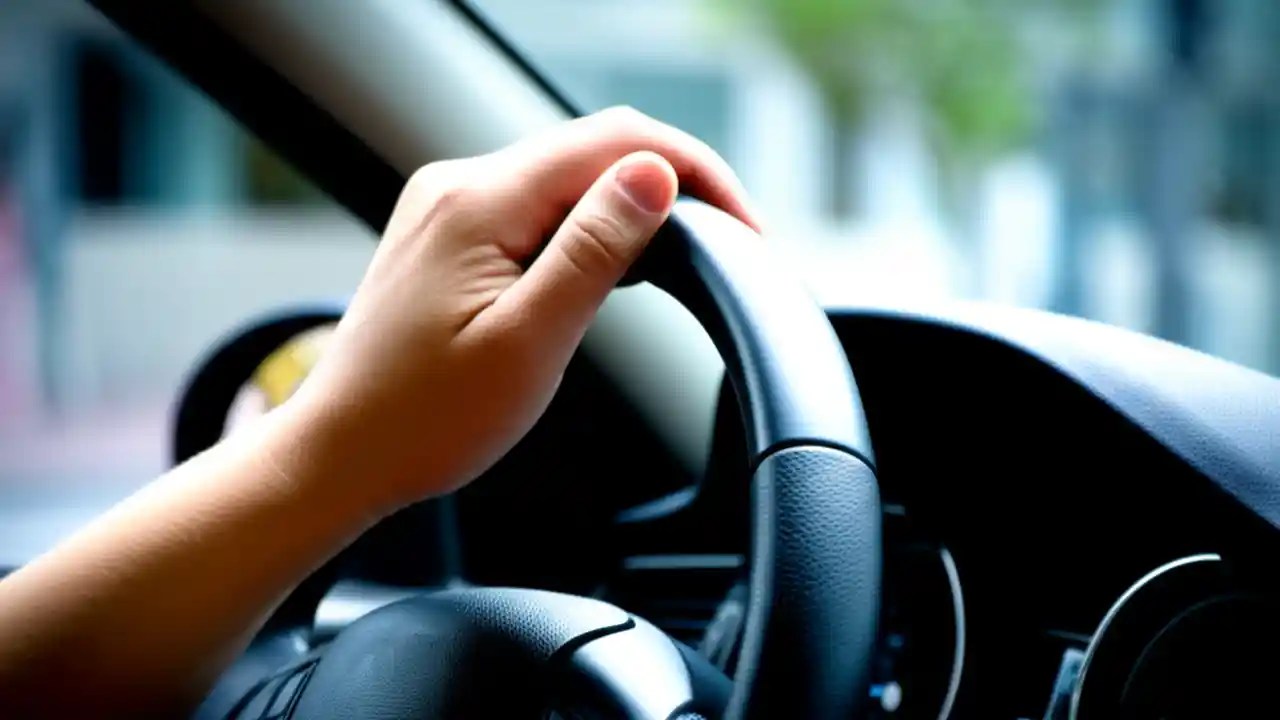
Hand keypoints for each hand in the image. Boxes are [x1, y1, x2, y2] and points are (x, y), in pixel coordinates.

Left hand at [283, 108, 759, 513]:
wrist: (343, 453)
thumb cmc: (426, 417)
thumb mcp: (529, 339)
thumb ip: (595, 250)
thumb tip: (656, 175)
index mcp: (479, 201)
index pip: (615, 141)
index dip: (695, 171)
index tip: (743, 226)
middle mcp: (459, 186)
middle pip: (594, 149)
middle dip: (671, 184)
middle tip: (725, 244)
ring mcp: (450, 206)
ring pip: (569, 177)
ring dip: (631, 207)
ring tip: (677, 262)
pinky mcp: (450, 232)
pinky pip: (537, 205)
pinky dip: (587, 227)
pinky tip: (610, 268)